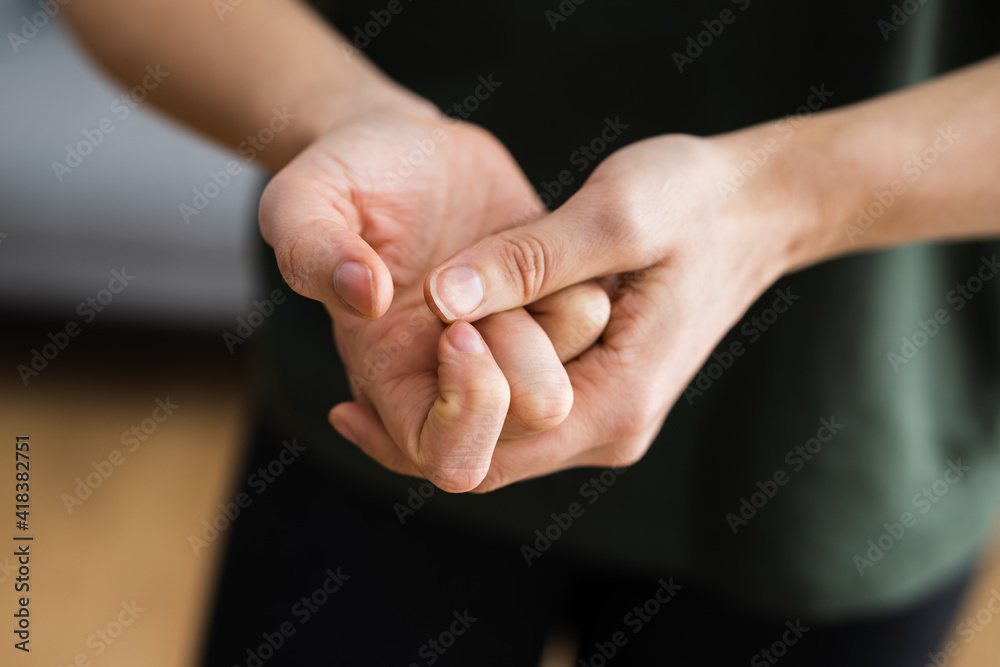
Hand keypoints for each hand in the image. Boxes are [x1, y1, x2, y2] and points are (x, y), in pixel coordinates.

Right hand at [258, 99, 609, 491]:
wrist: (403, 147)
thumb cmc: (343, 177)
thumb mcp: (302, 198)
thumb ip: (309, 249)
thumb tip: (366, 298)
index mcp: (392, 378)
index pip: (452, 460)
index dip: (469, 410)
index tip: (458, 329)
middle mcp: (457, 378)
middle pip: (531, 428)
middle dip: (524, 361)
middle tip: (486, 295)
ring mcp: (511, 344)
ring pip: (574, 371)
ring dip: (550, 316)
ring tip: (504, 257)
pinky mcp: (552, 303)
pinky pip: (595, 319)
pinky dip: (576, 280)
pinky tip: (529, 240)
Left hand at [333, 130, 819, 490]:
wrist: (756, 208)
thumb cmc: (697, 203)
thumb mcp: (615, 214)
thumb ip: (530, 260)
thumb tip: (444, 297)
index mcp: (618, 400)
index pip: (496, 451)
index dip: (438, 406)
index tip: (408, 336)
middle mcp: (610, 428)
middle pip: (487, 461)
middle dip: (423, 422)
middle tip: (350, 381)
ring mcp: (605, 416)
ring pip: (497, 441)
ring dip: (442, 405)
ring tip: (374, 367)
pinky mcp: (596, 392)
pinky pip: (516, 415)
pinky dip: (470, 390)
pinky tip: (427, 355)